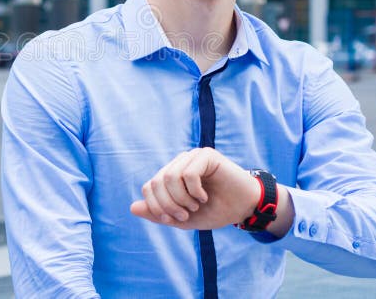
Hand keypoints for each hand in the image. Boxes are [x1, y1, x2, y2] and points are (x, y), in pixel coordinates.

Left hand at [129, 148, 259, 230]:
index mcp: (170, 176)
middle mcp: (179, 163)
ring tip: (196, 205)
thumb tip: (132, 208)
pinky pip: (188, 173)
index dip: (156, 207)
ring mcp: (192, 157)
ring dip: (182, 198)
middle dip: (168, 204)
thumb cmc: (215, 211)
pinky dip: (194, 191)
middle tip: (185, 215)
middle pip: (157, 182)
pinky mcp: (206, 155)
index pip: (148, 187)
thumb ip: (159, 214)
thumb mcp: (183, 218)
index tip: (172, 220)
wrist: (244, 207)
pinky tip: (204, 196)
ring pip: (170, 176)